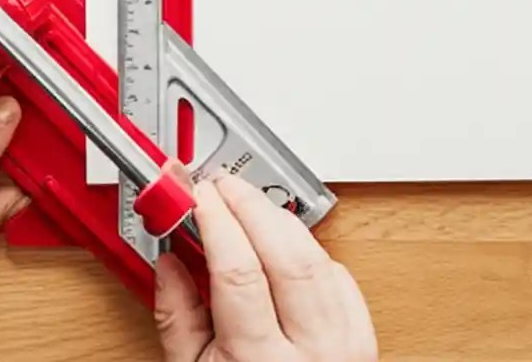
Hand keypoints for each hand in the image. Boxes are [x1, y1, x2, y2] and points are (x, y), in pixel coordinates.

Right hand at [153, 176, 376, 361]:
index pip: (238, 270)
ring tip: (249, 206)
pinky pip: (342, 279)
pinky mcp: (363, 341)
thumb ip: (176, 317)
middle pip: (287, 254)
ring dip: (281, 222)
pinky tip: (286, 246)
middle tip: (222, 186)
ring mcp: (345, 346)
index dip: (216, 220)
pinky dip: (312, 253)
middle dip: (251, 206)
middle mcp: (311, 353)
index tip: (197, 195)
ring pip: (318, 259)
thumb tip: (168, 259)